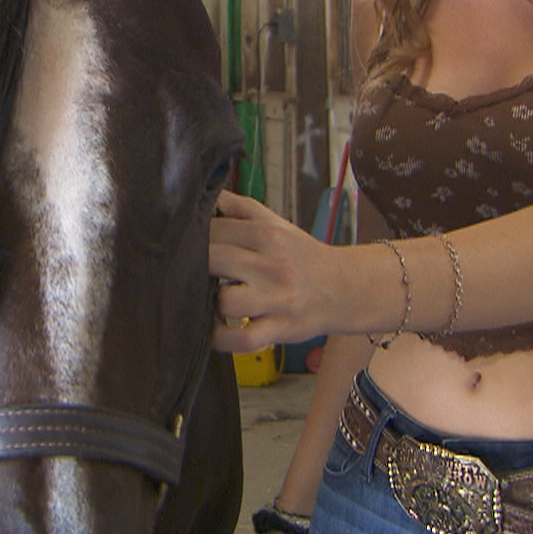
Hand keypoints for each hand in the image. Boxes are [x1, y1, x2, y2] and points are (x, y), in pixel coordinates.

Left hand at [209, 190, 351, 352]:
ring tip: (210, 300)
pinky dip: (222, 339)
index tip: (188, 246)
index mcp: (268, 236)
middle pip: (214, 262)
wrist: (344, 288)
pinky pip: (242, 340)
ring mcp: (277, 300)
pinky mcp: (281, 330)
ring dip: (211, 303)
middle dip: (197, 267)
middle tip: (193, 273)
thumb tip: (208, 193)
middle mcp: (272, 266)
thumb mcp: (277, 224)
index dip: (194, 238)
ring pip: (225, 302)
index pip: (214, 231)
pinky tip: (216, 329)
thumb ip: (241, 208)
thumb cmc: (302, 256)